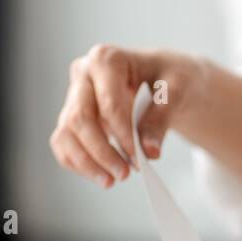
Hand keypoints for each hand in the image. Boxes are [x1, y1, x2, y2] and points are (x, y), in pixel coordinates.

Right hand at [50, 45, 204, 186]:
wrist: (167, 80)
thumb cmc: (171, 79)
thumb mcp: (178, 90)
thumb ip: (162, 118)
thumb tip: (149, 151)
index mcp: (106, 59)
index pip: (109, 105)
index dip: (123, 136)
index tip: (140, 159)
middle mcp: (83, 75)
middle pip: (80, 120)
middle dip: (102, 152)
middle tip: (125, 174)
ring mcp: (75, 97)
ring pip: (66, 134)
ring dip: (86, 163)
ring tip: (111, 181)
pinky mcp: (73, 117)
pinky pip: (63, 144)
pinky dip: (78, 164)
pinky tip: (101, 176)